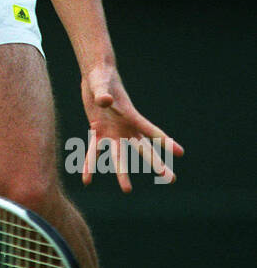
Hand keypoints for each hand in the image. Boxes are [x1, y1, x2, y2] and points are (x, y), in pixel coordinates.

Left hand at [80, 64, 182, 192]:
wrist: (96, 76)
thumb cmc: (102, 78)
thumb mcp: (100, 84)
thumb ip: (102, 94)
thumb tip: (104, 101)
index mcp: (130, 115)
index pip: (150, 130)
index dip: (165, 141)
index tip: (180, 153)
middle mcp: (125, 127)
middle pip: (143, 149)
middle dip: (157, 164)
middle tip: (172, 179)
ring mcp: (112, 132)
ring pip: (119, 156)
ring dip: (122, 173)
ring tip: (128, 191)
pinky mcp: (98, 132)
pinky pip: (94, 152)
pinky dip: (90, 164)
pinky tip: (86, 180)